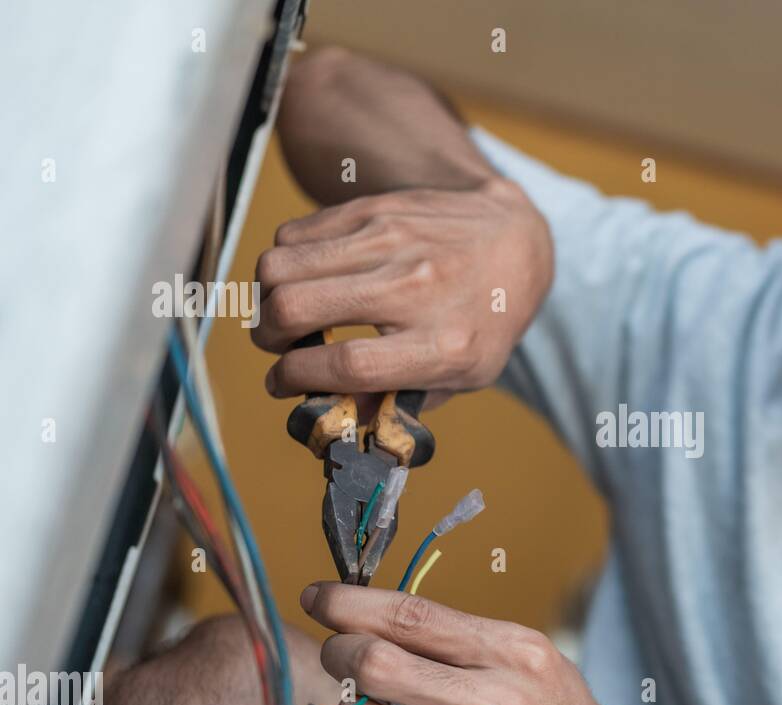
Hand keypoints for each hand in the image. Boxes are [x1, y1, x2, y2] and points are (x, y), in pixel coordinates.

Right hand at [255, 178, 553, 410]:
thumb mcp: (463, 376)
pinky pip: (293, 235)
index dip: (298, 378)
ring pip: (282, 264)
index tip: (281, 383)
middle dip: (267, 336)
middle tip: (276, 346)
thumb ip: (398, 401)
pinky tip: (306, 278)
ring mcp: (391, 241)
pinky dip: (284, 262)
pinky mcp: (373, 209)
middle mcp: (415, 288)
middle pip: (297, 307)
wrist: (514, 239)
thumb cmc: (484, 319)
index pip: (348, 365)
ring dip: (264, 297)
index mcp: (444, 345)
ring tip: (286, 313)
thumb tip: (331, 416)